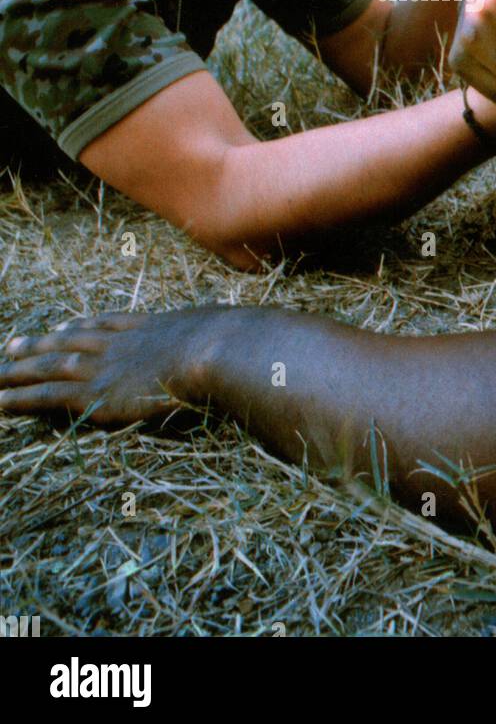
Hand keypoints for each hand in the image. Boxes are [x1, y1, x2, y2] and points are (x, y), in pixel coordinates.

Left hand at [0, 309, 216, 423]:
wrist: (215, 349)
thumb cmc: (230, 344)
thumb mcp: (224, 332)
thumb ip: (222, 338)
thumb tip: (243, 336)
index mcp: (148, 327)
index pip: (104, 325)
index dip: (80, 327)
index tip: (61, 327)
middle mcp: (118, 342)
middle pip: (68, 341)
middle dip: (39, 344)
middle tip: (12, 344)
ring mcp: (103, 365)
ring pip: (48, 366)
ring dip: (17, 369)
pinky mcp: (94, 393)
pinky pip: (46, 396)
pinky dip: (19, 398)